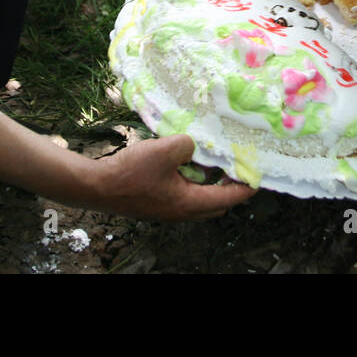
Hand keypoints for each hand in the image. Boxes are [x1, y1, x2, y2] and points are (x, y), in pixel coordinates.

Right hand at [97, 135, 255, 220]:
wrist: (97, 187)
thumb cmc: (130, 173)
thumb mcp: (164, 151)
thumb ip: (187, 145)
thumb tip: (193, 146)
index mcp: (189, 204)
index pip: (228, 198)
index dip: (246, 187)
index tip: (259, 174)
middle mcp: (182, 212)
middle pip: (217, 204)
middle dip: (230, 188)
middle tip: (237, 167)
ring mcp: (168, 210)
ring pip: (200, 200)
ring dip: (209, 183)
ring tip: (212, 159)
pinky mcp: (157, 203)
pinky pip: (184, 194)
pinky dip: (192, 180)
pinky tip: (185, 161)